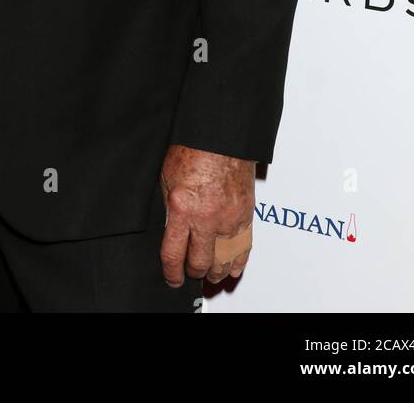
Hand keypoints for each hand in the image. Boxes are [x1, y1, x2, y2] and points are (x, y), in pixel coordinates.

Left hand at [159, 144, 254, 285]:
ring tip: (211, 273)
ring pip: (223, 261)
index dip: (171, 272)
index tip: (172, 278)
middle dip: (193, 271)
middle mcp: (206, 218)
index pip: (173, 254)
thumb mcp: (167, 178)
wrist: (222, 135)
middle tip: (190, 272)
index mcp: (182, 208)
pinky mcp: (246, 215)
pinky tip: (232, 267)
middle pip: (200, 262)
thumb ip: (169, 208)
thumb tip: (169, 232)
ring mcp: (228, 218)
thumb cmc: (194, 149)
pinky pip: (243, 248)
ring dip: (216, 271)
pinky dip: (238, 262)